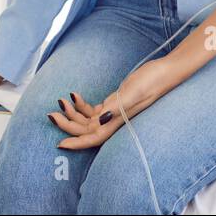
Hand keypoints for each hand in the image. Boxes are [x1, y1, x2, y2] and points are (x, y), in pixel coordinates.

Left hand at [49, 59, 174, 149]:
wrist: (164, 71)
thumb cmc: (152, 81)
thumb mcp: (134, 92)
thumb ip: (118, 107)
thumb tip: (100, 120)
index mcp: (118, 121)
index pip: (94, 138)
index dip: (77, 143)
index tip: (60, 144)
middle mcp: (114, 120)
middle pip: (86, 129)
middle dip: (67, 124)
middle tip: (51, 114)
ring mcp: (113, 112)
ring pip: (87, 120)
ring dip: (72, 113)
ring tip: (60, 101)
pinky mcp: (114, 103)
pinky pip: (93, 110)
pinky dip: (81, 104)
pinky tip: (75, 95)